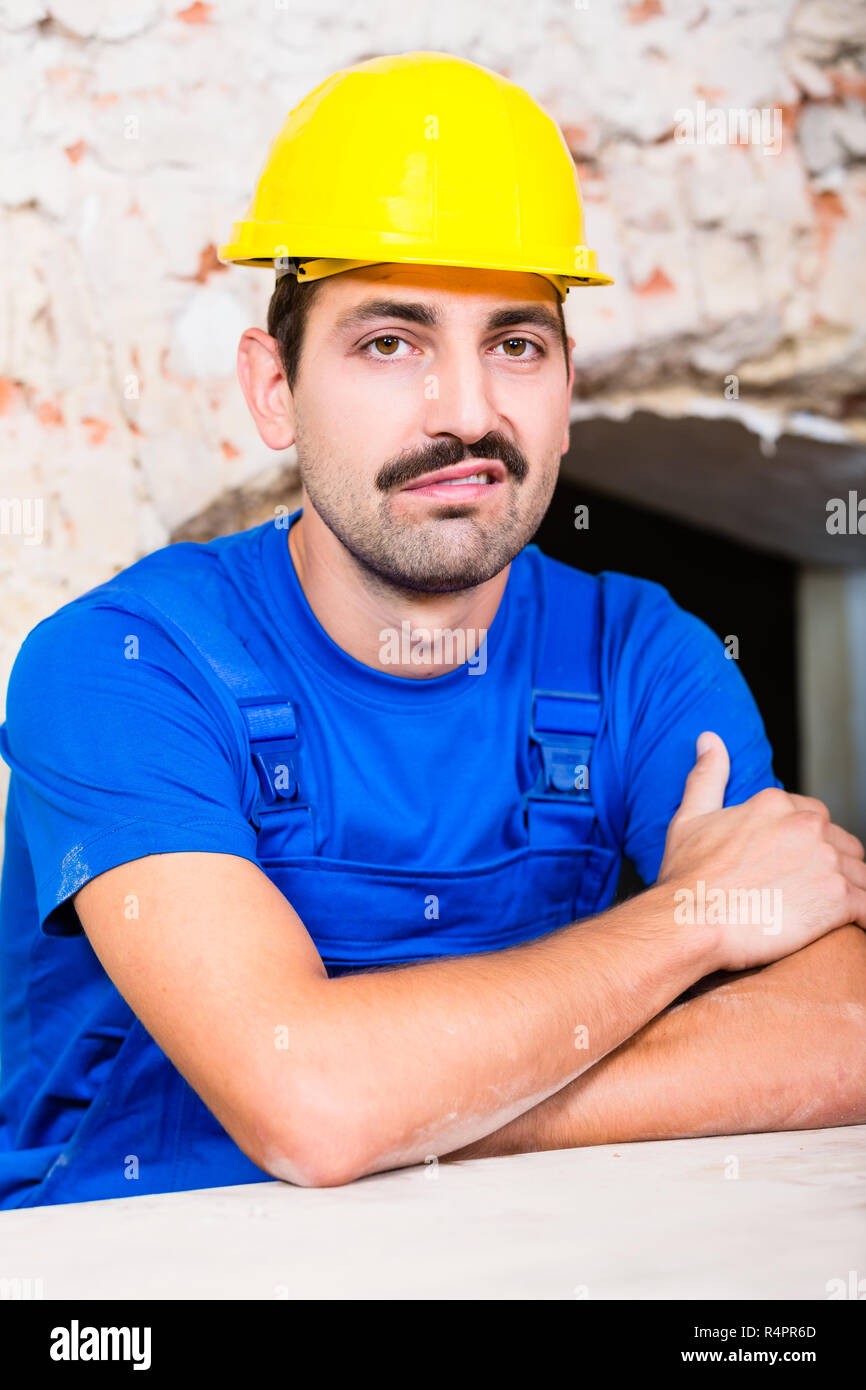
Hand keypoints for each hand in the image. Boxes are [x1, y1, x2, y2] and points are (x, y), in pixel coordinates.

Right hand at [657, 731, 865, 970]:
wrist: (691, 921)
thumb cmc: (687, 877)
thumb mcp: (690, 817)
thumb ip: (708, 775)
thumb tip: (710, 739)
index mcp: (776, 803)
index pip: (814, 818)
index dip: (806, 845)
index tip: (790, 867)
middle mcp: (807, 825)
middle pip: (843, 844)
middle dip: (832, 866)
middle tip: (807, 893)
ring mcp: (827, 861)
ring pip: (860, 874)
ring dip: (848, 892)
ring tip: (827, 913)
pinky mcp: (839, 898)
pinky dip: (863, 916)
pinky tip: (851, 924)